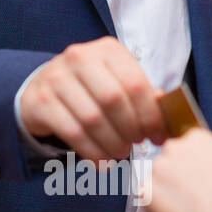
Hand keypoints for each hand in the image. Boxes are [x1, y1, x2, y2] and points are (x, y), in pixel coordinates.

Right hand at [18, 36, 166, 161]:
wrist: (43, 88)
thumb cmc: (91, 88)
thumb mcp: (118, 82)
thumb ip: (143, 95)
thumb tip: (171, 113)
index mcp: (107, 50)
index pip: (135, 83)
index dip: (151, 115)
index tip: (159, 137)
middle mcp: (79, 57)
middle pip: (113, 100)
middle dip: (130, 129)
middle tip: (136, 145)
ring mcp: (56, 77)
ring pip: (92, 118)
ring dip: (111, 144)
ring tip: (120, 153)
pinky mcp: (40, 100)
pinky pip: (72, 132)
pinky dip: (92, 152)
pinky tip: (102, 162)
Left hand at [144, 126, 211, 211]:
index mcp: (199, 138)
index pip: (192, 144)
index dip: (199, 161)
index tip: (202, 174)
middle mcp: (175, 148)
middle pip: (174, 156)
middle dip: (181, 170)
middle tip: (195, 191)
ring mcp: (158, 168)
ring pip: (160, 174)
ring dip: (169, 186)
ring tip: (188, 205)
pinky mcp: (146, 189)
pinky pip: (149, 194)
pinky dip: (158, 203)